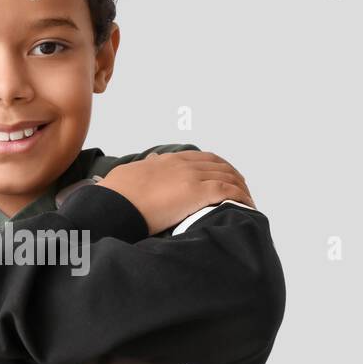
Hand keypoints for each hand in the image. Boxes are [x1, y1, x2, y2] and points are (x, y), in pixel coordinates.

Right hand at [98, 150, 255, 234]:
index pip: (202, 158)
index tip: (224, 175)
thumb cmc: (117, 194)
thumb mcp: (129, 172)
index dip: (217, 166)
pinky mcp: (196, 192)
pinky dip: (240, 197)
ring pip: (227, 177)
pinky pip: (227, 191)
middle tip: (241, 190)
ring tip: (247, 200)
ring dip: (241, 188)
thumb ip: (144, 167)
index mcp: (168, 161)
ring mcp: (191, 177)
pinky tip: (246, 205)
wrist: (115, 202)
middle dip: (233, 176)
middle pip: (219, 165)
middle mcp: (183, 165)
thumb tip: (151, 160)